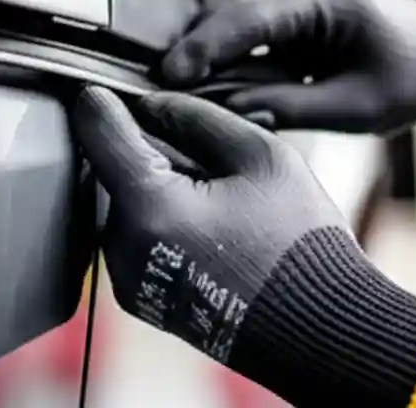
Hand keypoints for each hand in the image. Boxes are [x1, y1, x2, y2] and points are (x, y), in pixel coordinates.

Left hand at [72, 87, 415, 407]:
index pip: (99, 135)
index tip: (107, 85)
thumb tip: (152, 103)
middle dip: (148, 148)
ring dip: (156, 184)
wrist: (316, 330)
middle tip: (204, 154)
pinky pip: (136, 235)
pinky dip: (163, 218)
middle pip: (115, 169)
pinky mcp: (138, 296)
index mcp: (150, 208)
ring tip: (219, 197)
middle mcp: (123, 247)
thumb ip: (197, 118)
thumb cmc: (298, 245)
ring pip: (126, 201)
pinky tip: (212, 227)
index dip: (102, 101)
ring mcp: (127, 277)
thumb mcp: (261, 157)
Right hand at [160, 0, 415, 131]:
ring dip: (207, 44)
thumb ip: (291, 109)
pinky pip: (245, 13)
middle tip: (162, 88)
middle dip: (196, 47)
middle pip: (231, 6)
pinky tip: (207, 73)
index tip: (171, 75)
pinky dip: (226, 41)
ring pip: (232, 7)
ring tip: (179, 86)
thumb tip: (229, 112)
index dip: (206, 46)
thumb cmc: (408, 78)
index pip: (251, 16)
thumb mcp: (356, 108)